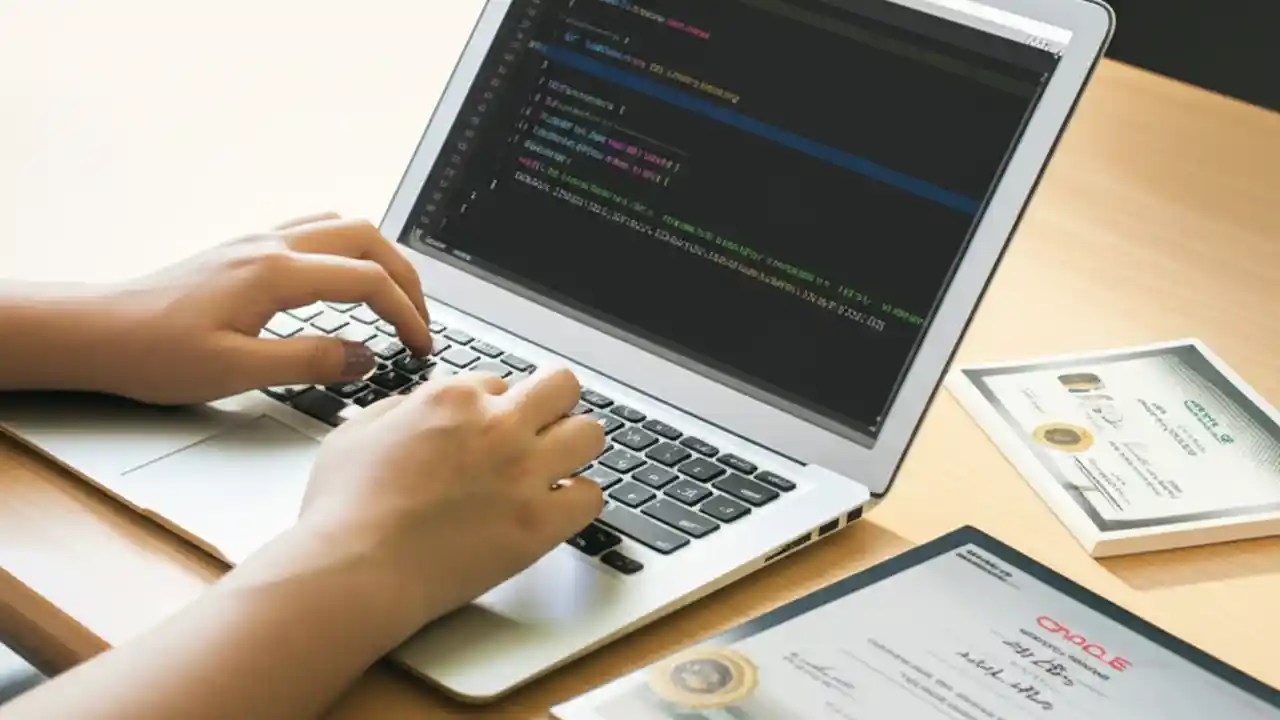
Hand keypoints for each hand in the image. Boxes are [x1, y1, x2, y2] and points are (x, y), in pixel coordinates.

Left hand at [94, 213, 431, 404]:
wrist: (99, 333)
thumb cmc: (156, 353)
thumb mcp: (237, 371)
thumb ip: (310, 362)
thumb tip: (365, 358)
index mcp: (275, 273)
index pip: (367, 281)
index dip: (405, 314)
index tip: (419, 347)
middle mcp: (271, 246)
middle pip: (366, 238)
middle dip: (405, 277)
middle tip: (419, 320)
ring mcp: (258, 242)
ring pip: (342, 227)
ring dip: (378, 258)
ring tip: (393, 299)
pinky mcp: (246, 251)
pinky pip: (314, 231)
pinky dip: (347, 251)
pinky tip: (345, 281)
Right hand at [299, 368, 605, 640]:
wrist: (354, 571)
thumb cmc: (344, 511)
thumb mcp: (356, 431)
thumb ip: (400, 408)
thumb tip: (423, 405)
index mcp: (452, 397)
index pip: (499, 382)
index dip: (493, 407)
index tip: (487, 430)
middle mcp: (496, 427)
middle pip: (562, 386)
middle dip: (553, 404)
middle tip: (543, 429)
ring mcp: (523, 474)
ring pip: (590, 434)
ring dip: (575, 447)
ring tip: (558, 467)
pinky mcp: (539, 523)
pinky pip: (592, 496)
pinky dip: (578, 501)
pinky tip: (557, 508)